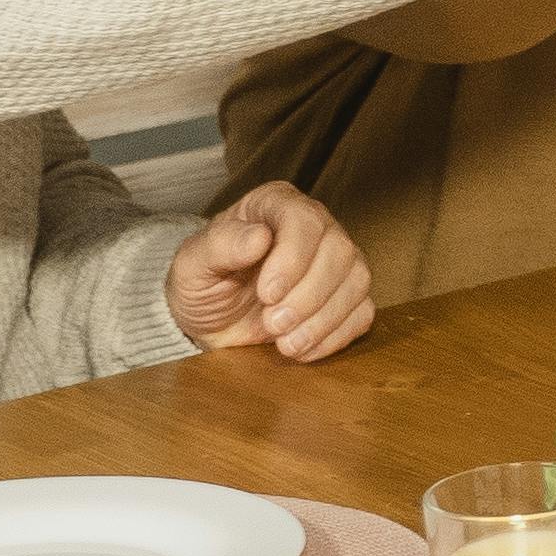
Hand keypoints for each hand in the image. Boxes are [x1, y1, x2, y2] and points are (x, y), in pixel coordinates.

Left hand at [165, 182, 372, 364]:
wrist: (212, 320)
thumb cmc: (203, 283)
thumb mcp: (192, 265)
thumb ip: (220, 246)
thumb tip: (258, 237)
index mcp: (275, 206)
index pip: (304, 219)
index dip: (293, 259)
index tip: (267, 295)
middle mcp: (315, 226)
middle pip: (339, 250)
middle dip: (308, 296)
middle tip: (272, 324)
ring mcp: (336, 262)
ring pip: (357, 280)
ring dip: (324, 319)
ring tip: (286, 344)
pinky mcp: (346, 297)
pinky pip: (362, 312)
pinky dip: (335, 336)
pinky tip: (302, 348)